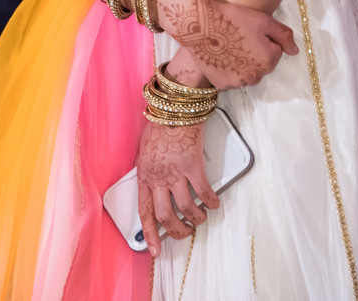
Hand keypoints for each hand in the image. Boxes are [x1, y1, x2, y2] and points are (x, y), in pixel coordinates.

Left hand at [136, 118, 216, 248]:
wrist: (175, 106)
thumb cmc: (161, 123)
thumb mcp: (146, 151)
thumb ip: (151, 172)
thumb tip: (158, 190)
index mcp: (144, 175)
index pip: (144, 212)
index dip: (150, 234)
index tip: (156, 250)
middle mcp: (158, 176)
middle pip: (165, 215)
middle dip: (177, 231)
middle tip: (185, 233)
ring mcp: (175, 172)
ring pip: (185, 208)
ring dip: (195, 218)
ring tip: (200, 218)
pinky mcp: (193, 165)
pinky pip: (203, 192)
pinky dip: (210, 201)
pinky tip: (213, 203)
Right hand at [151, 0, 295, 89]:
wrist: (201, 25)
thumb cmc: (234, 19)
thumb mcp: (264, 21)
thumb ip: (284, 36)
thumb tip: (295, 51)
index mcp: (269, 61)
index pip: (275, 52)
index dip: (265, 40)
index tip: (251, 31)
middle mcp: (255, 77)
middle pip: (261, 65)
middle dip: (255, 54)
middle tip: (240, 38)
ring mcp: (237, 83)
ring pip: (246, 74)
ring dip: (242, 64)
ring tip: (229, 46)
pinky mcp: (221, 85)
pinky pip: (231, 79)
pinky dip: (228, 70)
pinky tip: (221, 56)